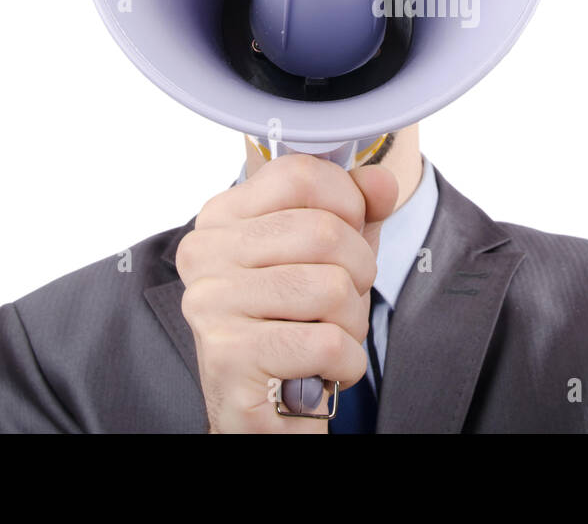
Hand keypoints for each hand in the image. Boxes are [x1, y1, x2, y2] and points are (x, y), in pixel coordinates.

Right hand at [175, 155, 397, 432]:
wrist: (265, 413)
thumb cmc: (296, 326)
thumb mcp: (330, 257)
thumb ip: (356, 212)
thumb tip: (382, 181)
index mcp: (222, 217)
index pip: (299, 175)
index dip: (348, 201)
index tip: (351, 232)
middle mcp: (204, 253)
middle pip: (323, 231)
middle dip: (359, 272)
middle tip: (343, 301)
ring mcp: (210, 303)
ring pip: (330, 288)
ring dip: (352, 322)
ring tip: (330, 336)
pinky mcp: (227, 355)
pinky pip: (326, 342)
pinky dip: (345, 362)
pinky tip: (324, 369)